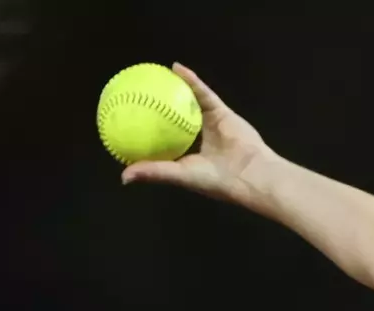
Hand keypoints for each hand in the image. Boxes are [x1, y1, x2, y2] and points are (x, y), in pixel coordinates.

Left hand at [119, 62, 277, 205]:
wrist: (250, 173)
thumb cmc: (214, 178)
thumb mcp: (179, 175)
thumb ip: (154, 171)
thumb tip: (123, 177)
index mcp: (188, 157)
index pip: (164, 143)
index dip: (148, 133)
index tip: (129, 124)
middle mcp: (198, 139)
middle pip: (174, 119)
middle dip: (158, 108)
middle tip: (139, 95)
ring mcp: (210, 124)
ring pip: (188, 103)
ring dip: (173, 90)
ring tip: (155, 76)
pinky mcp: (222, 112)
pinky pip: (203, 93)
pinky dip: (191, 80)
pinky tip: (175, 68)